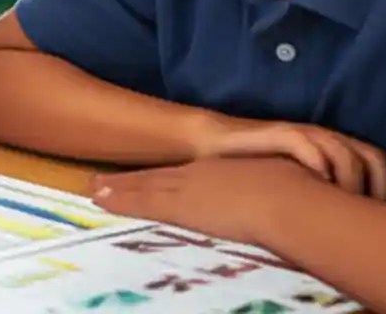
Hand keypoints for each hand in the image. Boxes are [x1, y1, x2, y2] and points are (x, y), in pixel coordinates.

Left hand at [91, 157, 323, 244]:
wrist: (288, 200)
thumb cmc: (293, 194)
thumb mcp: (277, 192)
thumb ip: (265, 199)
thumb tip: (272, 209)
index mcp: (217, 175)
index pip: (178, 178)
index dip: (154, 180)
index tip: (136, 182)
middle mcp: (197, 178)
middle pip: (154, 181)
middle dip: (126, 183)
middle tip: (97, 183)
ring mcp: (187, 190)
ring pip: (143, 189)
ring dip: (117, 190)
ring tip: (92, 190)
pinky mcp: (182, 206)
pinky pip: (144, 203)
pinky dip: (122, 200)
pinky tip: (102, 200)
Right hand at [197, 119, 385, 202]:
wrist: (214, 144)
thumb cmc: (257, 171)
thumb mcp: (299, 187)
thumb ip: (328, 199)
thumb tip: (360, 232)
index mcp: (338, 149)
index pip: (385, 166)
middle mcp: (327, 140)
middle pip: (374, 160)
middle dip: (384, 189)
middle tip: (382, 219)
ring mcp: (304, 135)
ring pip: (346, 154)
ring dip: (354, 182)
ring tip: (353, 209)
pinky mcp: (279, 133)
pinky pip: (308, 146)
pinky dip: (320, 165)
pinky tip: (321, 186)